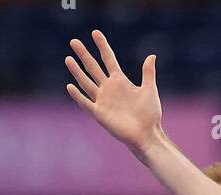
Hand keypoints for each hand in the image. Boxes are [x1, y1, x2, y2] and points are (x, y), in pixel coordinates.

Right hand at [65, 30, 162, 154]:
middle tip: (73, 41)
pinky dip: (78, 95)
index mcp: (120, 81)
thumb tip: (152, 56)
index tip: (95, 32)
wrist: (148, 134)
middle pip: (93, 67)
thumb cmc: (150, 115)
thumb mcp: (149, 90)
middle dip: (84, 55)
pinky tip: (70, 86)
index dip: (102, 46)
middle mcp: (109, 89)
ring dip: (77, 71)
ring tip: (68, 59)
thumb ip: (148, 73)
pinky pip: (86, 103)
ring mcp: (103, 100)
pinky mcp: (100, 114)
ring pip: (86, 82)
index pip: (108, 59)